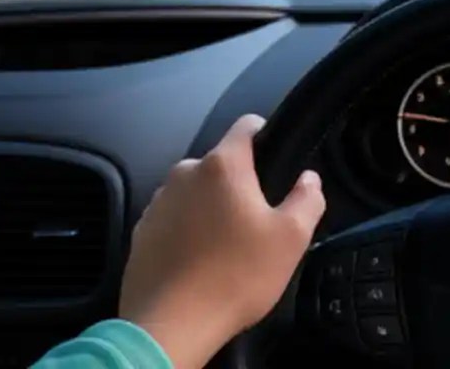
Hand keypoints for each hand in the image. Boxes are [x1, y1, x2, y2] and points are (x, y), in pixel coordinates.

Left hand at [119, 115, 326, 368]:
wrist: (171, 325)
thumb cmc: (237, 276)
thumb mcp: (292, 238)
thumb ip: (308, 198)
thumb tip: (309, 179)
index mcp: (223, 165)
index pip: (247, 125)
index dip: (268, 136)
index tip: (278, 164)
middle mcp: (184, 173)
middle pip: (222, 166)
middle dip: (241, 186)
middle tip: (258, 224)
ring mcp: (157, 203)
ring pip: (196, 193)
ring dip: (212, 210)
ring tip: (227, 249)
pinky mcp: (140, 232)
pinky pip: (174, 220)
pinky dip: (188, 232)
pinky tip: (200, 263)